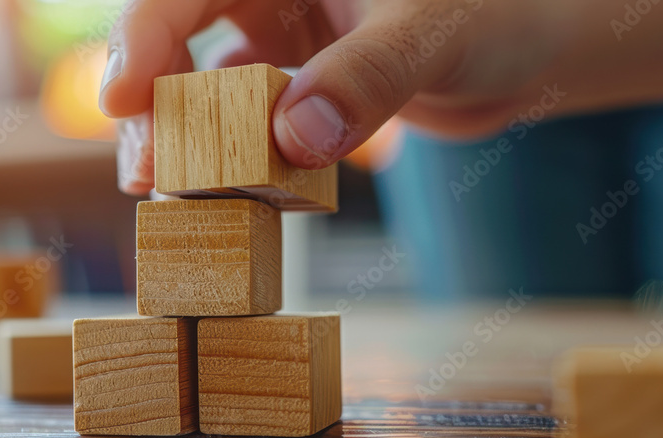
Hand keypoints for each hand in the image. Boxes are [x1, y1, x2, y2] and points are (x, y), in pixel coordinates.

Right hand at [101, 0, 662, 194]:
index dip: (141, 38)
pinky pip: (250, 124)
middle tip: (146, 172)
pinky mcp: (300, 86)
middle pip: (174, 40)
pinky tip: (238, 193)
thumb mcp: (436, 30)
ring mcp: (281, 39)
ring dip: (189, 141)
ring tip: (176, 194)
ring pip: (205, 87)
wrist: (537, 47)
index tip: (125, 99)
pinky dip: (240, 159)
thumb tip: (293, 138)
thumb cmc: (500, 7)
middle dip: (153, 104)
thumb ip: (369, 75)